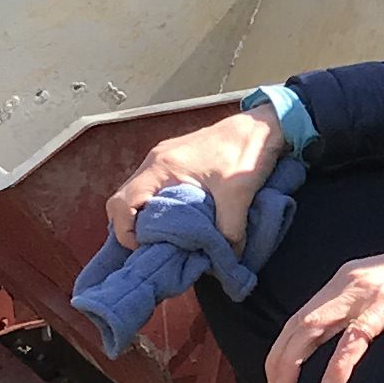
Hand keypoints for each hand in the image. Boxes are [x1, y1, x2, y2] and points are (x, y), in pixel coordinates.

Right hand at [107, 104, 280, 252]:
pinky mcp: (174, 162)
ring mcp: (162, 159)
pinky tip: (175, 222)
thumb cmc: (247, 151)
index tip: (146, 248)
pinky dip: (155, 208)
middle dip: (129, 228)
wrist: (262, 125)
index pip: (123, 202)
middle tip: (151, 247)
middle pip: (121, 200)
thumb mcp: (239, 195)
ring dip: (142, 218)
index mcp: (162, 167)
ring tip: (164, 239)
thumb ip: (230, 230)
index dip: (126, 231)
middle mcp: (155, 161)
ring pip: (135, 194)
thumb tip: (226, 257)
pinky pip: (151, 189)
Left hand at [264, 236, 383, 382]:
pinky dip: (338, 364)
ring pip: (313, 327)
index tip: (275, 375)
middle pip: (299, 323)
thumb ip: (360, 309)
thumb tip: (342, 340)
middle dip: (279, 359)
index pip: (301, 316)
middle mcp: (347, 283)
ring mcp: (366, 293)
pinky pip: (355, 338)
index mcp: (344, 280)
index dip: (283, 347)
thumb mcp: (382, 291)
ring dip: (293, 362)